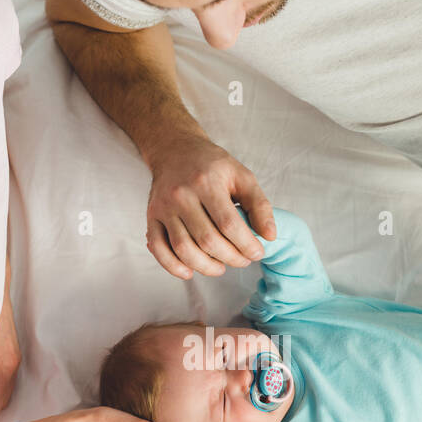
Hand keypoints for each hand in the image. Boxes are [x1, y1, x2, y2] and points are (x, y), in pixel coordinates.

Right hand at [144, 133, 277, 279]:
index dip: (246, 244)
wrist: (174, 150)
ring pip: (183, 249)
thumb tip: (270, 236)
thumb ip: (259, 205)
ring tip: (222, 268)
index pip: (229, 224)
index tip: (258, 253)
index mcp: (207, 182)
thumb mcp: (241, 176)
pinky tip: (190, 272)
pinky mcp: (151, 216)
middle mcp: (182, 195)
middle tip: (243, 260)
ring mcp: (164, 207)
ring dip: (206, 267)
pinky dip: (173, 267)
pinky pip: (159, 249)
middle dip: (230, 258)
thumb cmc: (212, 165)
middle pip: (207, 240)